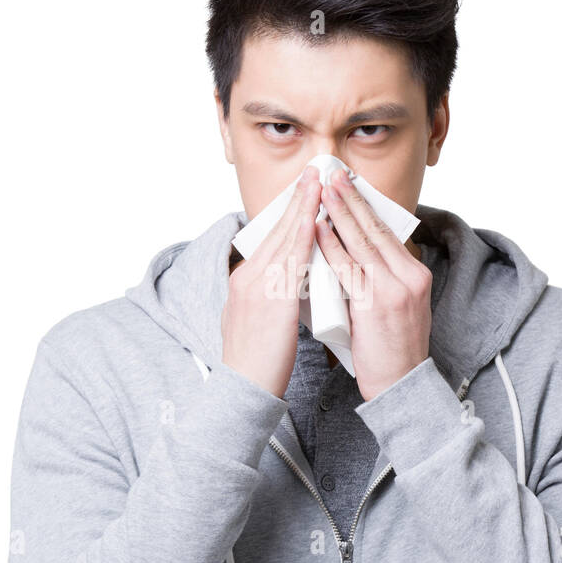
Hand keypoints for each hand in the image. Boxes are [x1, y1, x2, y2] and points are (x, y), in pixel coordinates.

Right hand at [222, 166, 320, 398]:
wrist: (242, 390)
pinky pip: (291, 260)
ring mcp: (257, 286)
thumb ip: (271, 297)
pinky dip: (304, 236)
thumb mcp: (256, 322)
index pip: (270, 238)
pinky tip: (317, 219)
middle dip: (296, 199)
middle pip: (276, 229)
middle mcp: (247, 276)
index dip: (288, 213)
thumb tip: (287, 284)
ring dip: (303, 207)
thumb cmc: (255, 364)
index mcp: (243, 281)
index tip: (303, 191)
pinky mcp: (271, 299)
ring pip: (284, 238)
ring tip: (319, 182)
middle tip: (314, 172)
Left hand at [314, 168, 431, 400]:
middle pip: (375, 228)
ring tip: (323, 188)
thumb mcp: (397, 308)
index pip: (386, 232)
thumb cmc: (392, 351)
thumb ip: (380, 281)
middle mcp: (408, 276)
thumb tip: (357, 259)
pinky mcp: (376, 303)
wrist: (401, 386)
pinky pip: (348, 267)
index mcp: (414, 274)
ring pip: (362, 242)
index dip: (365, 206)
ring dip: (340, 212)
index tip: (347, 185)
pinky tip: (317, 229)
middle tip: (333, 172)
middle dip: (352, 198)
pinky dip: (331, 245)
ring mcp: (393, 288)